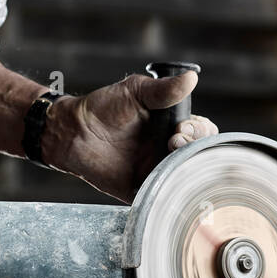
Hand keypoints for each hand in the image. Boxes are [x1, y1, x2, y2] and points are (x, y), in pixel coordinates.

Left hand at [41, 70, 218, 203]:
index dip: (199, 130)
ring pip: (186, 177)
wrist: (74, 132)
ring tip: (169, 156)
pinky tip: (166, 184)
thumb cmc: (103, 107)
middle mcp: (168, 149)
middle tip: (174, 141)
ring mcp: (157, 170)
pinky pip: (164, 198)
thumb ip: (163, 89)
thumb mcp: (135, 92)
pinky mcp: (143, 190)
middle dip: (195, 148)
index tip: (181, 126)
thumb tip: (191, 78)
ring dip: (185, 170)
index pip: (202, 131)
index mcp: (172, 125)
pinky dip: (170, 195)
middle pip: (199, 155)